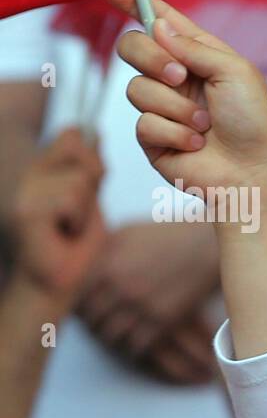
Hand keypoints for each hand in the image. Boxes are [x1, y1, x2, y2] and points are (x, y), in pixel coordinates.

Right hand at [4, 128, 106, 307]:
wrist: (57, 287)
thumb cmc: (75, 251)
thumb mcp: (91, 203)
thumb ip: (91, 171)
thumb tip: (93, 131)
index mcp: (42, 171)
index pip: (72, 135)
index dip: (92, 161)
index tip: (89, 191)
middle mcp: (28, 176)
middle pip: (79, 151)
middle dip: (92, 185)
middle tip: (79, 217)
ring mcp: (23, 192)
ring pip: (78, 179)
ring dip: (85, 210)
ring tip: (70, 230)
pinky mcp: (25, 211)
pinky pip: (70, 199)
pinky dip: (77, 221)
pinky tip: (64, 236)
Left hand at [76, 221, 218, 377]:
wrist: (208, 245)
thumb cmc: (169, 234)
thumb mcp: (127, 233)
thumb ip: (102, 252)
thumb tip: (84, 268)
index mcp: (106, 266)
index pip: (78, 298)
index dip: (79, 306)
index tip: (84, 310)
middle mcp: (120, 289)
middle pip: (92, 319)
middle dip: (94, 324)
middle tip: (100, 325)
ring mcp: (142, 307)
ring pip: (112, 335)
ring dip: (112, 338)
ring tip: (117, 336)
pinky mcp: (164, 321)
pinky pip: (138, 345)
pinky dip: (134, 348)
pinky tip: (136, 344)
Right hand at [102, 0, 266, 208]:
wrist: (252, 174)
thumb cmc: (253, 123)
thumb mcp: (235, 72)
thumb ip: (195, 47)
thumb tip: (158, 26)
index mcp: (199, 56)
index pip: (160, 22)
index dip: (134, 2)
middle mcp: (176, 78)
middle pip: (133, 47)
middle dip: (151, 58)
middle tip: (179, 76)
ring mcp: (162, 108)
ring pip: (136, 88)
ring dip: (175, 106)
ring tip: (204, 125)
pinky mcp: (153, 138)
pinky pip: (143, 123)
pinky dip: (174, 132)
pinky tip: (196, 145)